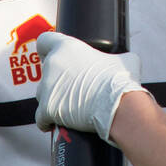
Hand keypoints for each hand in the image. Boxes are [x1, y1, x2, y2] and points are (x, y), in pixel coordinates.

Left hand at [33, 32, 147, 144]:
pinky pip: (40, 117)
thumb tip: (125, 60)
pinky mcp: (46, 109)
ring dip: (52, 100)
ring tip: (69, 108)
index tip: (53, 57)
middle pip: (45, 71)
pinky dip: (46, 121)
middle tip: (72, 87)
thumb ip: (118, 56)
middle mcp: (52, 64)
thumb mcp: (125, 59)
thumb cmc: (120, 80)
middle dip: (55, 80)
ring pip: (42, 94)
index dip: (47, 50)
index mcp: (66, 47)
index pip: (44, 41)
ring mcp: (46, 88)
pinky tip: (54, 124)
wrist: (117, 105)